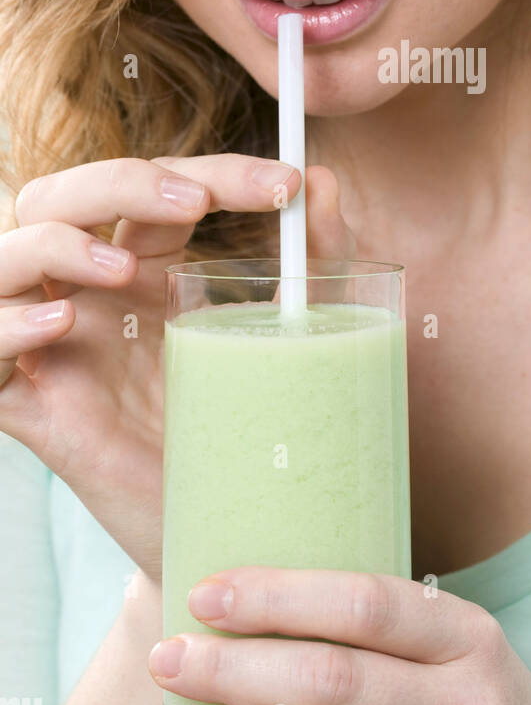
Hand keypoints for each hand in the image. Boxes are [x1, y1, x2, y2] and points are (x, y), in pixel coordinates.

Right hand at [0, 158, 353, 578]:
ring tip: (123, 268)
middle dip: (123, 182)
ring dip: (55, 244)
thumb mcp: (291, 335)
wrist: (231, 533)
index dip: (215, 171)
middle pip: (64, 198)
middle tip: (197, 204)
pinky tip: (59, 326)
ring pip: (6, 256)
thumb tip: (324, 182)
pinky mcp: (32, 410)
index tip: (285, 186)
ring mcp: (56, 348)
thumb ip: (313, 262)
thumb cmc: (254, 423)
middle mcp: (91, 295)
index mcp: (146, 264)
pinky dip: (5, 326)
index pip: (158, 187)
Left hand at [148, 567, 530, 704]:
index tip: (203, 593)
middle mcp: (464, 695)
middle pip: (335, 682)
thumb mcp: (445, 641)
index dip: (279, 598)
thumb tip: (252, 580)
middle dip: (238, 668)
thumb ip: (376, 617)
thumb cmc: (466, 689)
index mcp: (464, 634)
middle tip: (168, 655)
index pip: (365, 605)